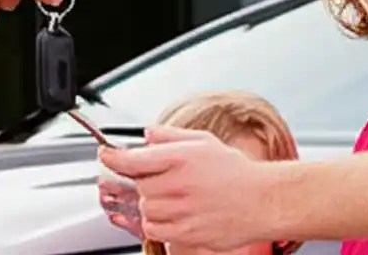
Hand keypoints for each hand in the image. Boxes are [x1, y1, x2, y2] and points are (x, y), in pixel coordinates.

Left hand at [98, 126, 279, 249]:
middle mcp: (179, 184)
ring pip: (146, 209)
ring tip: (177, 198)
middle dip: (148, 182)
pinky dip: (158, 223)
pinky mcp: (186, 233)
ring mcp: (181, 211)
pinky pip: (154, 229)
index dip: (112, 157)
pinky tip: (176, 214)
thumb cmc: (236, 172)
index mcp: (181, 157)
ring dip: (154, 204)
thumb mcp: (204, 142)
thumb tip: (147, 134)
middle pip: (140, 186)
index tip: (105, 155)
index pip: (132, 158)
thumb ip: (171, 136)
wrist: (261, 201)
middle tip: (167, 180)